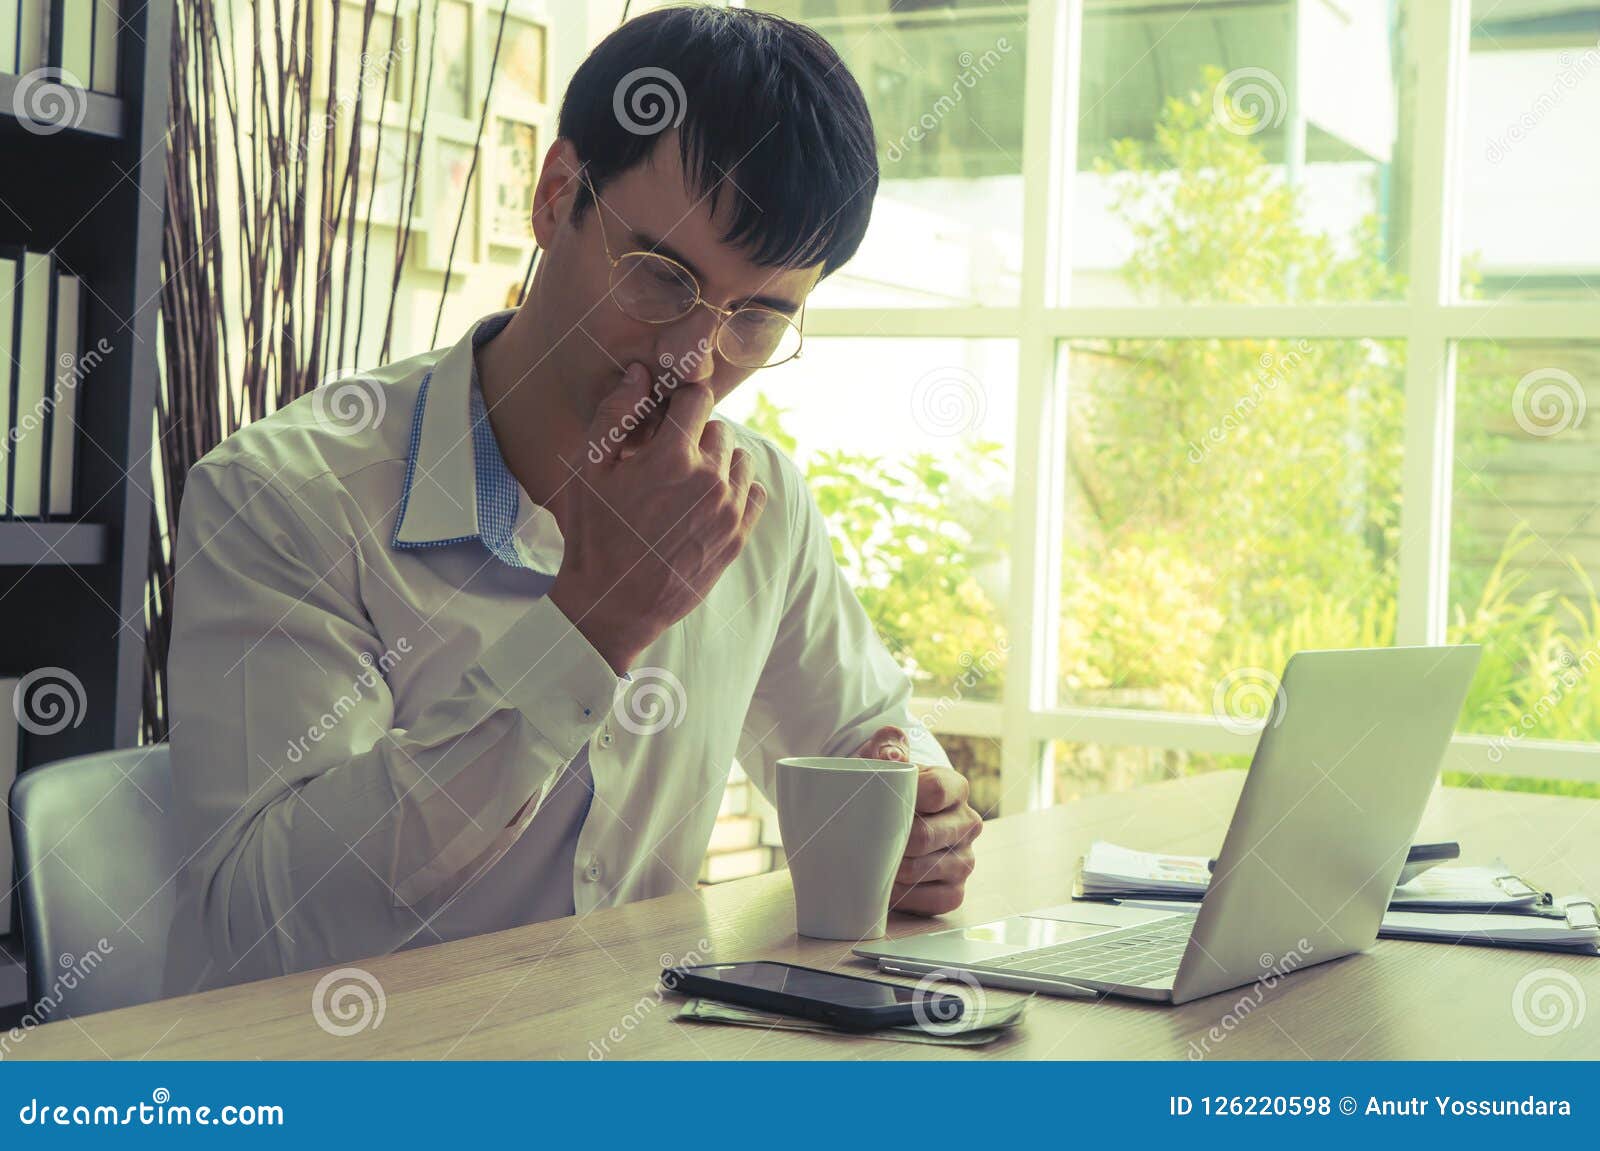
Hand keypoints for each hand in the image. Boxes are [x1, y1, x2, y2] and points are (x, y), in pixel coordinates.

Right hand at [551, 363, 765, 672]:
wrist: (614, 604)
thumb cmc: (593, 534)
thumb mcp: (588, 470)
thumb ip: (615, 415)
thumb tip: (641, 373)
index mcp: (672, 457)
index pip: (697, 397)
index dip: (679, 401)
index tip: (664, 417)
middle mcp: (709, 479)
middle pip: (719, 428)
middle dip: (694, 434)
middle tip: (666, 457)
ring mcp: (729, 510)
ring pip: (739, 458)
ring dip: (717, 460)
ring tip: (685, 482)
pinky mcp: (738, 536)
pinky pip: (754, 491)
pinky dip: (735, 488)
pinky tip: (706, 500)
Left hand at [851, 725, 981, 916]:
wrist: (889, 819)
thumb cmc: (883, 786)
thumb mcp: (881, 757)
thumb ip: (886, 744)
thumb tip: (892, 756)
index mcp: (955, 786)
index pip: (937, 791)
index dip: (903, 798)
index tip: (874, 801)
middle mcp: (968, 823)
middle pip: (926, 836)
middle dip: (889, 840)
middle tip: (861, 838)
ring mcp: (965, 859)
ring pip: (924, 870)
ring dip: (890, 869)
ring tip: (868, 860)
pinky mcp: (956, 891)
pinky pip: (932, 900)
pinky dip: (904, 896)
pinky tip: (884, 886)